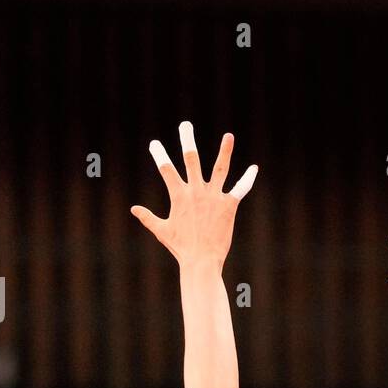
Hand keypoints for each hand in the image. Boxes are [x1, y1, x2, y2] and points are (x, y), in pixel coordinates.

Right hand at [132, 121, 257, 266]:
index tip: (154, 144)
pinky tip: (254, 168)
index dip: (159, 155)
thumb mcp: (162, 231)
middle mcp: (196, 192)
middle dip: (186, 140)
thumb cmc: (181, 248)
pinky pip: (240, 189)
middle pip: (191, 159)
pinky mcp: (229, 206)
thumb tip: (133, 209)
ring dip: (225, 151)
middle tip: (185, 125)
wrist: (201, 261)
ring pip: (220, 168)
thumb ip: (148, 218)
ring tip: (228, 136)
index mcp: (179, 196)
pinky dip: (247, 179)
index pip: (166, 170)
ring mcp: (214, 197)